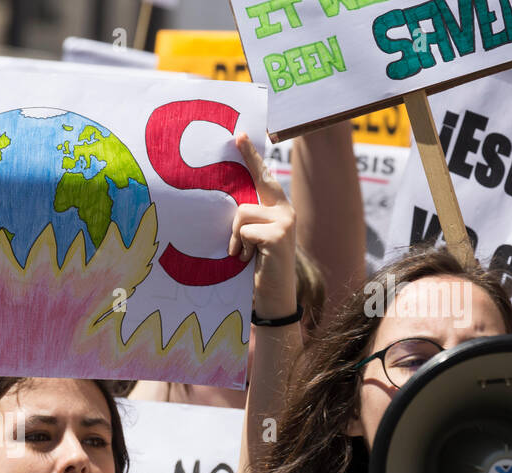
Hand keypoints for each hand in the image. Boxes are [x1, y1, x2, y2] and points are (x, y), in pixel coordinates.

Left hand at [230, 133, 297, 319]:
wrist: (273, 298)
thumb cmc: (257, 269)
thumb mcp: (250, 240)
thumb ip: (245, 220)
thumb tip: (226, 202)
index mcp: (278, 209)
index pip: (265, 178)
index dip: (253, 157)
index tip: (240, 135)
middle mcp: (286, 210)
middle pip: (259, 180)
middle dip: (249, 157)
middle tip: (237, 135)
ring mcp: (285, 221)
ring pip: (242, 212)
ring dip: (235, 236)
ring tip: (243, 253)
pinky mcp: (279, 235)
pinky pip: (245, 231)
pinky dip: (241, 246)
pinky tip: (250, 260)